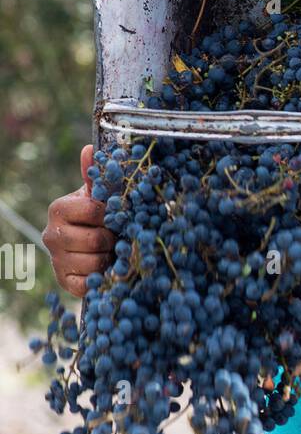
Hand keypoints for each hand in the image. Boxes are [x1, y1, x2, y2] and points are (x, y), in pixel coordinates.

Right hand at [43, 146, 116, 296]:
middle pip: (96, 239)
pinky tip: (104, 271)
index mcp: (59, 208)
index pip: (95, 210)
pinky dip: (102, 279)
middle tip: (116, 239)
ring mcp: (55, 259)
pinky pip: (88, 284)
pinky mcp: (64, 282)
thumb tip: (91, 149)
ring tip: (110, 253)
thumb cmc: (93, 218)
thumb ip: (95, 177)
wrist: (82, 250)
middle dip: (112, 240)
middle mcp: (51, 234)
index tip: (116, 217)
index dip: (113, 215)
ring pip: (95, 263)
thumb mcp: (94, 196)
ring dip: (110, 260)